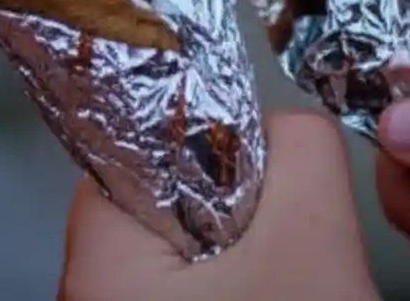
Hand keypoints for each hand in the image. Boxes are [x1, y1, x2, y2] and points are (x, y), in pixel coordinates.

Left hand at [60, 111, 379, 300]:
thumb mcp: (310, 245)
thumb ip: (302, 154)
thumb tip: (294, 125)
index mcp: (100, 254)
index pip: (136, 142)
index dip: (206, 131)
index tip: (262, 146)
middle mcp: (99, 291)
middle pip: (177, 198)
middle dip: (250, 202)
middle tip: (296, 234)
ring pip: (206, 252)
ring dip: (266, 249)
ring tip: (302, 280)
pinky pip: (216, 288)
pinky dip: (259, 284)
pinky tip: (294, 296)